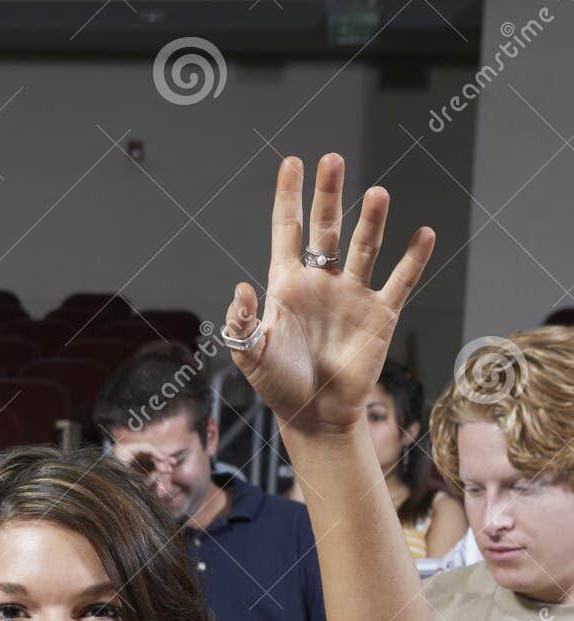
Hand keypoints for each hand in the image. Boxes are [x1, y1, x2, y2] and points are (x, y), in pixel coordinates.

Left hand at [221, 154, 434, 434]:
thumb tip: (241, 288)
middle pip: (326, 227)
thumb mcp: (252, 355)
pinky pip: (400, 282)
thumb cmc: (279, 386)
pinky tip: (423, 234)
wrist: (316, 416)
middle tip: (332, 160)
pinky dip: (413, 259)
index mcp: (288, 285)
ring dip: (371, 221)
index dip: (289, 197)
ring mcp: (353, 295)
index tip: (292, 162)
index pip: (288, 230)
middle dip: (329, 194)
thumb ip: (243, 322)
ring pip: (364, 247)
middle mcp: (322, 281)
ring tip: (378, 193)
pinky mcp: (380, 315)